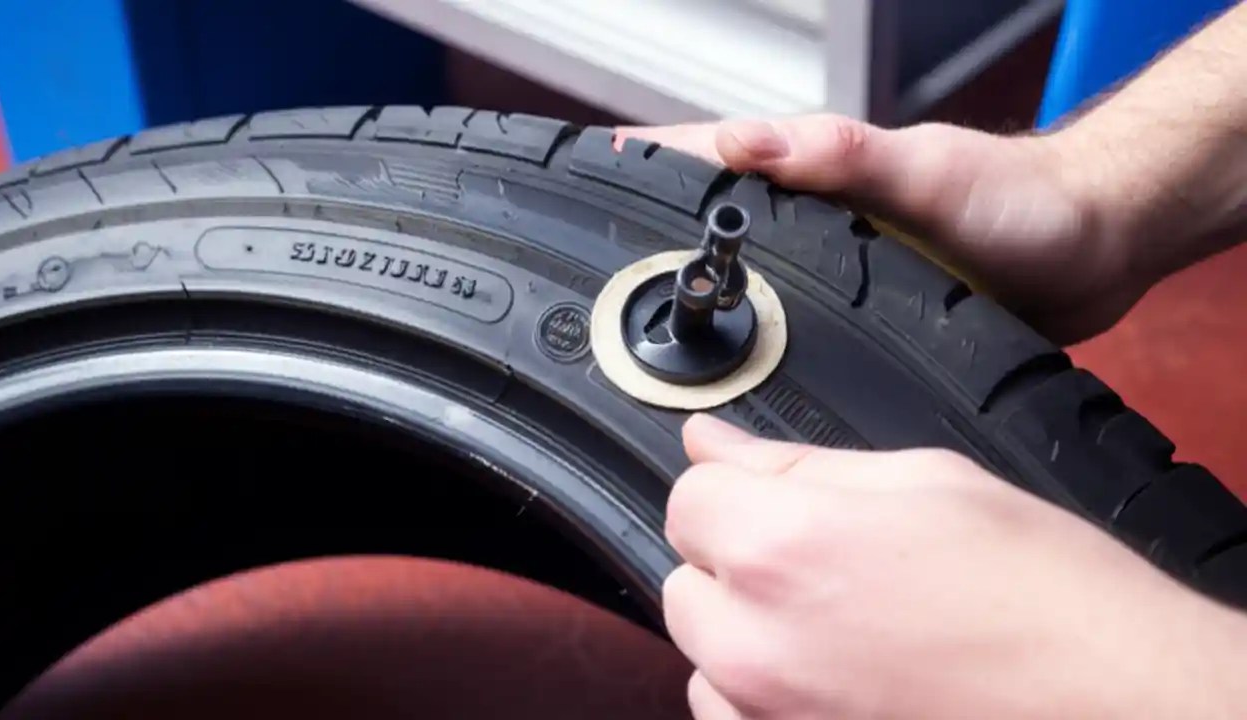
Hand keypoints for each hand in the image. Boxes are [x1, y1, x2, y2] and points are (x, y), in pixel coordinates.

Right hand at [619, 116, 1139, 343]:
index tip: (581, 178)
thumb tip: (743, 144)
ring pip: (743, 278)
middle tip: (586, 267)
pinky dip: (751, 332)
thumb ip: (841, 156)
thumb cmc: (1019, 203)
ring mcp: (833, 265)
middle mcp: (813, 217)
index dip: (643, 165)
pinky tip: (730, 357)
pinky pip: (789, 320)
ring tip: (630, 318)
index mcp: (814, 170)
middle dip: (641, 237)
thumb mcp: (923, 171)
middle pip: (708, 220)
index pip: (709, 156)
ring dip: (690, 291)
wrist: (1084, 256)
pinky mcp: (858, 311)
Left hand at [663, 414, 1246, 719]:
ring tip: (844, 631)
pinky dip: (766, 698)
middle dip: (739, 565)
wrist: (1119, 704)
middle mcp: (756, 644)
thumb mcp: (924, 482)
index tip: (777, 503)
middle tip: (829, 567)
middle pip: (686, 582)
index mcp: (780, 548)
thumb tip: (711, 443)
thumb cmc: (1044, 596)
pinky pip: (731, 718)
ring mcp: (768, 718)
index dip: (737, 493)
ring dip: (750, 637)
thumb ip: (792, 464)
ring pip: (705, 658)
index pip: (686, 499)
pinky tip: (840, 682)